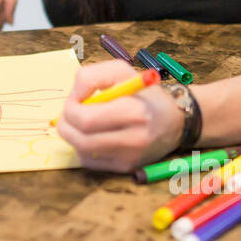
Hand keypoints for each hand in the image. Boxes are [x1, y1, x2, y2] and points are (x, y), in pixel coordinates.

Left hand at [54, 60, 184, 172]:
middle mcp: (134, 139)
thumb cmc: (143, 93)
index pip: (86, 119)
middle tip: (69, 113)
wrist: (173, 119)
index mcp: (134, 112)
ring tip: (80, 122)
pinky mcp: (127, 168)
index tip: (73, 100)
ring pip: (82, 152)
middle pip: (81, 139)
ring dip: (73, 136)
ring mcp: (131, 157)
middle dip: (66, 124)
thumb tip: (73, 98)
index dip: (70, 109)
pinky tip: (92, 135)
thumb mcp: (121, 71)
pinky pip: (90, 162)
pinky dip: (83, 148)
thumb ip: (92, 77)